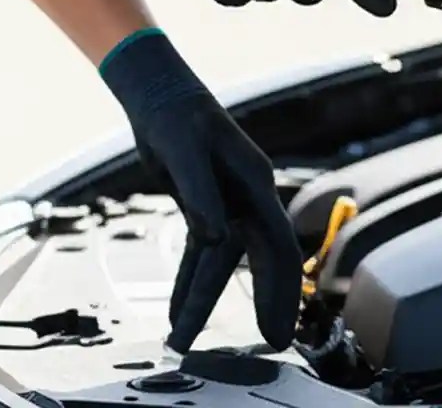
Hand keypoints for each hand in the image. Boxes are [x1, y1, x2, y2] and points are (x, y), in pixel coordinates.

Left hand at [100, 28, 302, 352]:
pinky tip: (178, 309)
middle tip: (271, 342)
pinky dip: (189, 281)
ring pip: (224, 263)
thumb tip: (214, 240)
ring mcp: (231, 204)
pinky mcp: (207, 209)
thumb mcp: (184, 150)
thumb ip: (200, 195)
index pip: (276, 245)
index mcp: (255, 184)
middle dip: (264, 303)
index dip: (280, 288)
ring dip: (207, 299)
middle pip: (262, 261)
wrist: (161, 97)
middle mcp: (249, 198)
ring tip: (186, 338)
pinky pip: (202, 254)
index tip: (276, 324)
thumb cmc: (177, 117)